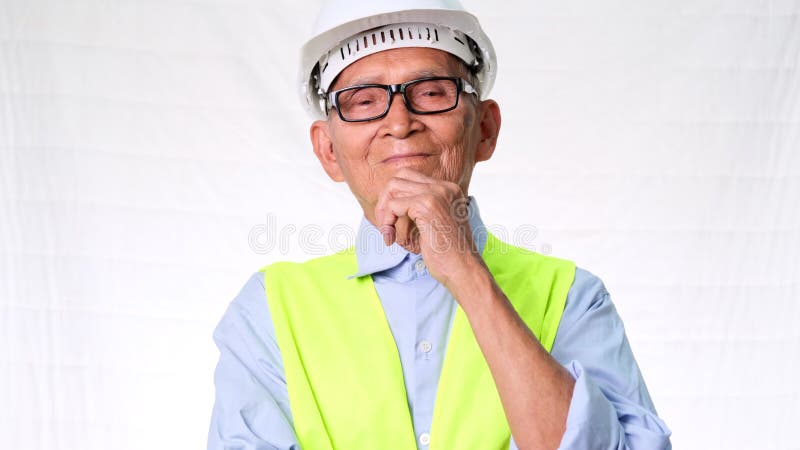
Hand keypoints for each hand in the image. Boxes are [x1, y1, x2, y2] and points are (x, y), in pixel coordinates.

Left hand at [373, 168, 484, 287]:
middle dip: (384, 201)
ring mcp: (436, 194)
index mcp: (448, 189)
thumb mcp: (436, 223)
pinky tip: (391, 239)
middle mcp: (444, 187)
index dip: (394, 197)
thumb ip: (421, 208)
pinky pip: (393, 205)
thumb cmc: (449, 254)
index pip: (410, 177)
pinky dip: (386, 222)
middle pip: (399, 178)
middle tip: (385, 225)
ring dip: (384, 212)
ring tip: (388, 233)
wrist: (463, 270)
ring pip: (393, 189)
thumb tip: (392, 201)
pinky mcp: (426, 206)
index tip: (391, 221)